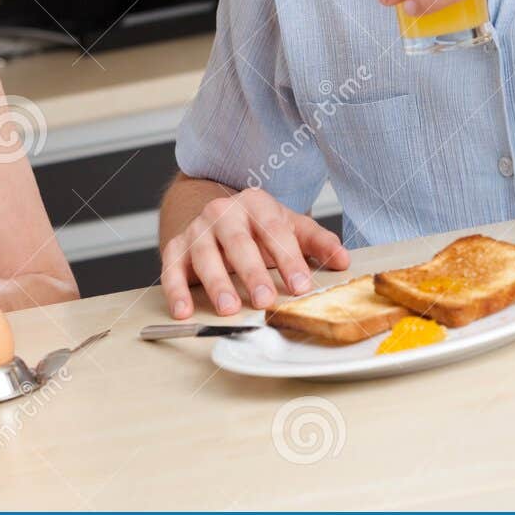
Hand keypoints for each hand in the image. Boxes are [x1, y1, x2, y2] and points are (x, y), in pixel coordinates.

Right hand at [159, 187, 348, 318]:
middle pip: (239, 242)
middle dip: (252, 272)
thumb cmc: (255, 226)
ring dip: (216, 283)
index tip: (301, 286)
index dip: (289, 258)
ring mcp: (198, 229)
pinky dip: (175, 289)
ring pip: (205, 255)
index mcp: (257, 204)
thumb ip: (316, 242)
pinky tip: (183, 309)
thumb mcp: (288, 226)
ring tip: (229, 308)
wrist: (212, 212)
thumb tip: (343, 260)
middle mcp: (224, 213)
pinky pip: (172, 267)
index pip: (275, 230)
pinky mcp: (176, 246)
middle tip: (265, 300)